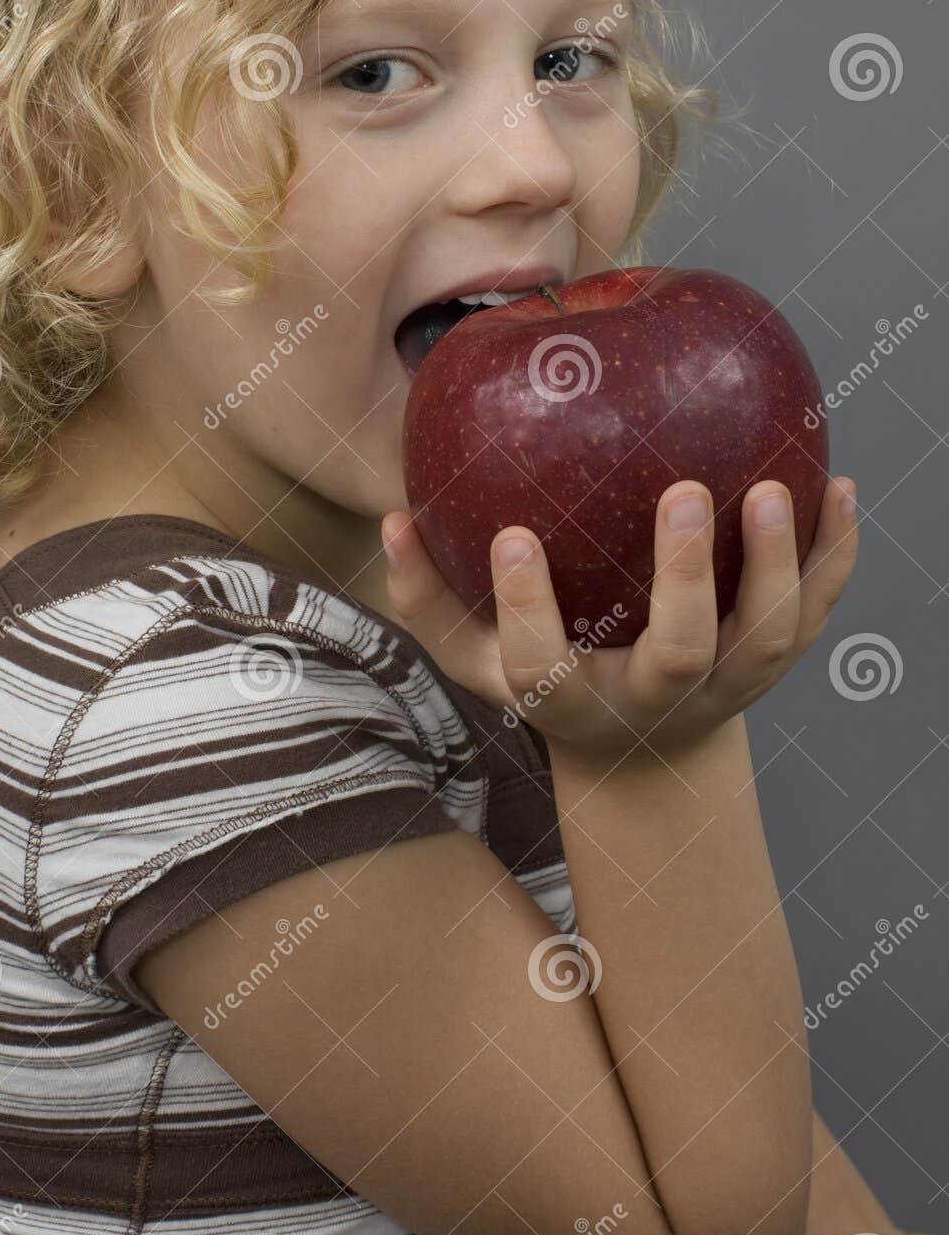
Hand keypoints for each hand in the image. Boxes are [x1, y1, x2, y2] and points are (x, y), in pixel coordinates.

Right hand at [381, 474, 857, 761]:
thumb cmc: (545, 674)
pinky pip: (814, 615)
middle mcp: (652, 701)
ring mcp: (722, 688)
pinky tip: (840, 486)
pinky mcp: (771, 666)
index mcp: (571, 702)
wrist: (643, 748)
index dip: (525, 607)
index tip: (513, 535)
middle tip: (685, 492)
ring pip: (762, 640)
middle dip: (684, 581)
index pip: (539, 666)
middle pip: (676, 656)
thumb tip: (394, 516)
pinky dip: (834, 558)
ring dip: (775, 566)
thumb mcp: (473, 654)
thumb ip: (428, 594)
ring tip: (776, 488)